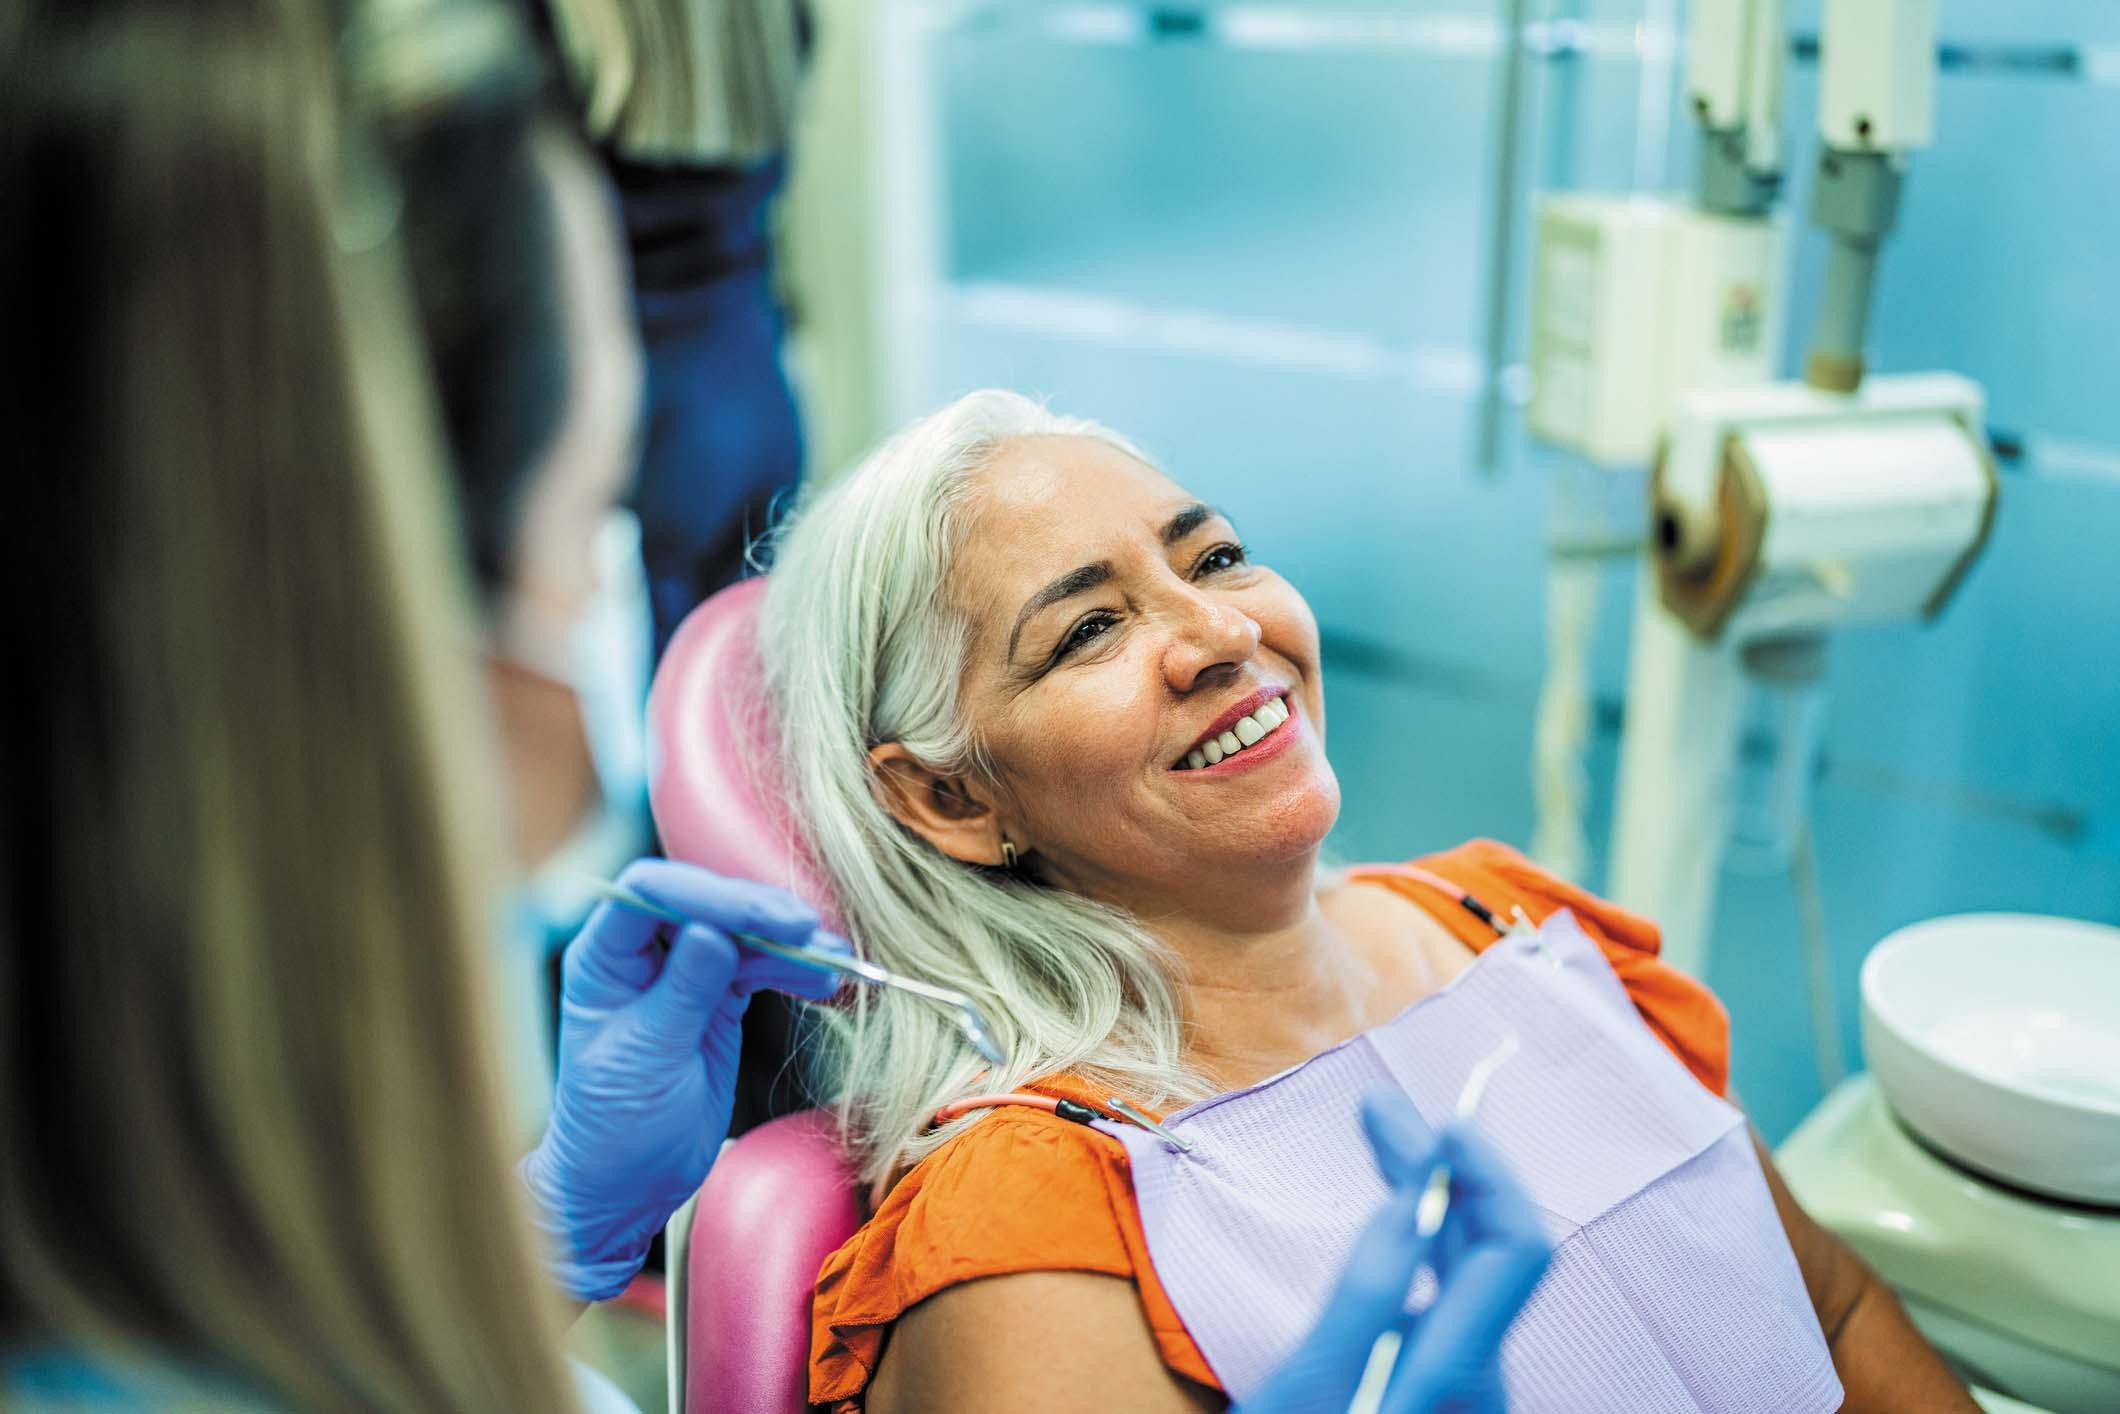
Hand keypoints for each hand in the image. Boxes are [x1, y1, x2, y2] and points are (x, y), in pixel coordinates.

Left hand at [518, 858, 848, 1301]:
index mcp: (605, 957)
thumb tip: (712, 932)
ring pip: (742, 934)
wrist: (627, 1184)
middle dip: (760, 914)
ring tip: (835, 959)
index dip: (709, 893)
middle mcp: (643, 953)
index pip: (652, 892)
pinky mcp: (718, 999)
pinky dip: (795, 972)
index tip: (763, 920)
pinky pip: (761, 969)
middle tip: (811, 933)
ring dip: (790, 944)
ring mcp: (684, 973)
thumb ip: (681, 993)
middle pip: (706, 903)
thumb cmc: (614, 1126)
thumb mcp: (647, 1059)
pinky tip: (827, 982)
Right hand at [1235, 1089, 1551, 1413]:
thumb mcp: (1309, 1386)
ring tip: (1377, 1132)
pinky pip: (1447, 1293)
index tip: (1434, 1121)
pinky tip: (1391, 1208)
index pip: (1516, 1245)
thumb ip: (1366, 1293)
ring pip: (1467, 1266)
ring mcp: (1464, 1385)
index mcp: (1460, 1374)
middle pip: (1488, 1245)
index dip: (1485, 1171)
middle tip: (1374, 1109)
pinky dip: (1420, 1234)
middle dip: (1439, 1164)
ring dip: (1428, 1192)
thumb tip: (1409, 1201)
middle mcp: (1482, 1379)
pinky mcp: (1441, 1387)